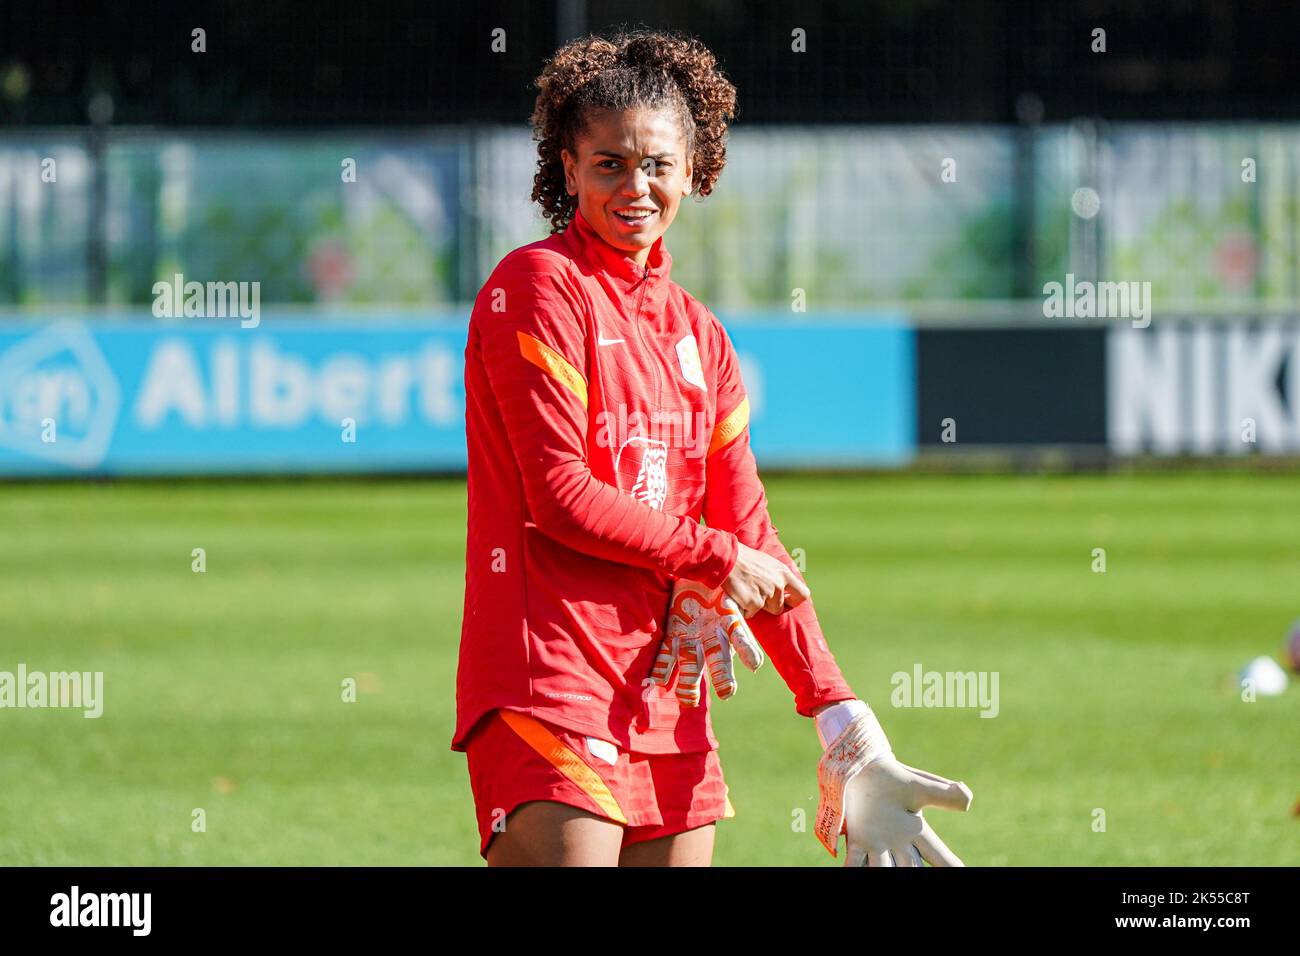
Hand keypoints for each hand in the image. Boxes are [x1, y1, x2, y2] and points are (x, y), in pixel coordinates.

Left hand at [647, 578, 763, 705]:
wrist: (693, 572)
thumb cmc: (716, 582)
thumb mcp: (729, 585)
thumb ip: (740, 590)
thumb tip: (767, 602)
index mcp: (730, 627)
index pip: (742, 641)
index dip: (749, 652)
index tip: (754, 665)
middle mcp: (713, 639)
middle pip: (719, 662)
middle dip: (723, 678)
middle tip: (727, 693)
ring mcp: (692, 640)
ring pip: (692, 666)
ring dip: (690, 684)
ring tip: (688, 701)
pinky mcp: (673, 635)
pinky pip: (666, 655)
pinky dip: (662, 669)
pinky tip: (657, 681)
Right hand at [723, 542, 809, 617]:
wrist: (727, 558)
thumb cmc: (745, 559)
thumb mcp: (768, 563)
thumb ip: (778, 576)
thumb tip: (783, 588)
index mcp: (784, 573)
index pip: (802, 594)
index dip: (795, 601)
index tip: (787, 602)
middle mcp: (778, 584)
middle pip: (780, 607)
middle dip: (769, 606)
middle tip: (757, 596)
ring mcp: (767, 594)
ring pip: (764, 610)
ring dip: (756, 605)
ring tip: (746, 591)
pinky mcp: (754, 603)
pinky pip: (750, 612)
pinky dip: (744, 608)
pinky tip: (739, 595)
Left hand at [815, 700, 972, 865]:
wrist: (864, 769)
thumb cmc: (892, 777)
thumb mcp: (921, 787)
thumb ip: (944, 796)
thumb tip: (969, 800)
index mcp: (917, 832)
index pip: (940, 856)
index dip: (950, 866)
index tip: (962, 871)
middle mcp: (898, 843)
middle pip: (911, 869)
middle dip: (915, 876)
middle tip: (916, 877)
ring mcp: (877, 844)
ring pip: (883, 869)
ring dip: (883, 873)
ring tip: (884, 878)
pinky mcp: (857, 839)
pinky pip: (854, 861)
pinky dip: (851, 870)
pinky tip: (849, 875)